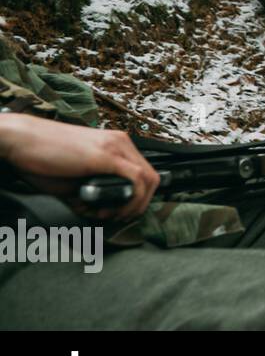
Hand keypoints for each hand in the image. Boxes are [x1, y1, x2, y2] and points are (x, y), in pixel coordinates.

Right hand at [0, 113, 159, 220]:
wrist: (20, 139)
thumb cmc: (41, 156)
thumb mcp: (71, 180)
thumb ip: (88, 194)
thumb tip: (99, 212)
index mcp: (115, 144)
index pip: (143, 172)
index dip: (139, 197)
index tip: (123, 211)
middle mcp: (120, 142)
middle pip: (152, 177)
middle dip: (141, 204)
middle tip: (120, 217)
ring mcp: (115, 147)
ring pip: (149, 179)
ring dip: (136, 205)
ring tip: (114, 216)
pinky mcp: (106, 156)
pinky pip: (136, 179)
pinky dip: (132, 200)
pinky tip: (113, 210)